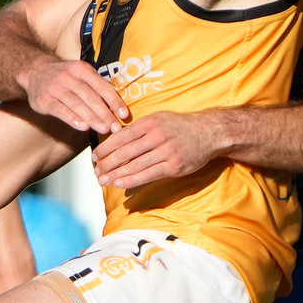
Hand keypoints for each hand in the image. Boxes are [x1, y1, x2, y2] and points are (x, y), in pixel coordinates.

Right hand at [17, 59, 126, 134]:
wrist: (35, 71)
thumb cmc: (65, 77)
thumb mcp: (80, 74)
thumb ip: (96, 87)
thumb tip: (117, 107)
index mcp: (81, 69)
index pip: (101, 86)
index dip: (114, 101)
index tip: (124, 115)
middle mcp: (68, 76)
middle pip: (90, 97)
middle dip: (105, 113)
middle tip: (116, 127)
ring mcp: (55, 88)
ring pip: (76, 104)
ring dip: (92, 118)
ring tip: (104, 129)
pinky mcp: (44, 100)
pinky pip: (60, 110)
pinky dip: (72, 119)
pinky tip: (84, 127)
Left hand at [90, 111, 223, 189]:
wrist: (208, 132)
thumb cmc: (179, 127)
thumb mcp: (158, 119)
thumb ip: (138, 130)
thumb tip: (115, 140)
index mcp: (148, 123)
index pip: (120, 137)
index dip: (105, 149)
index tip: (94, 157)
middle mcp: (156, 135)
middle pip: (124, 152)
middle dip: (107, 164)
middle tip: (96, 172)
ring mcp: (165, 151)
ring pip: (134, 165)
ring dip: (116, 174)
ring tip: (103, 180)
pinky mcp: (173, 165)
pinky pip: (148, 174)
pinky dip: (131, 180)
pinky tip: (120, 183)